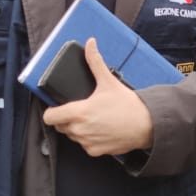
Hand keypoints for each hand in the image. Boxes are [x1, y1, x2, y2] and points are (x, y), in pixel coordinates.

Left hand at [40, 37, 152, 158]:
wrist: (146, 125)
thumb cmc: (128, 105)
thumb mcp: (108, 81)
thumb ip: (95, 62)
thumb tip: (90, 44)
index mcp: (79, 112)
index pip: (49, 117)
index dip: (52, 111)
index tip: (58, 107)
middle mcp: (80, 130)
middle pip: (60, 126)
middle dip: (66, 118)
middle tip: (80, 110)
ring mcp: (87, 142)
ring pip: (72, 135)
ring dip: (77, 129)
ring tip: (92, 118)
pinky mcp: (95, 151)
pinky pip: (84, 144)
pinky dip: (88, 139)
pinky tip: (100, 129)